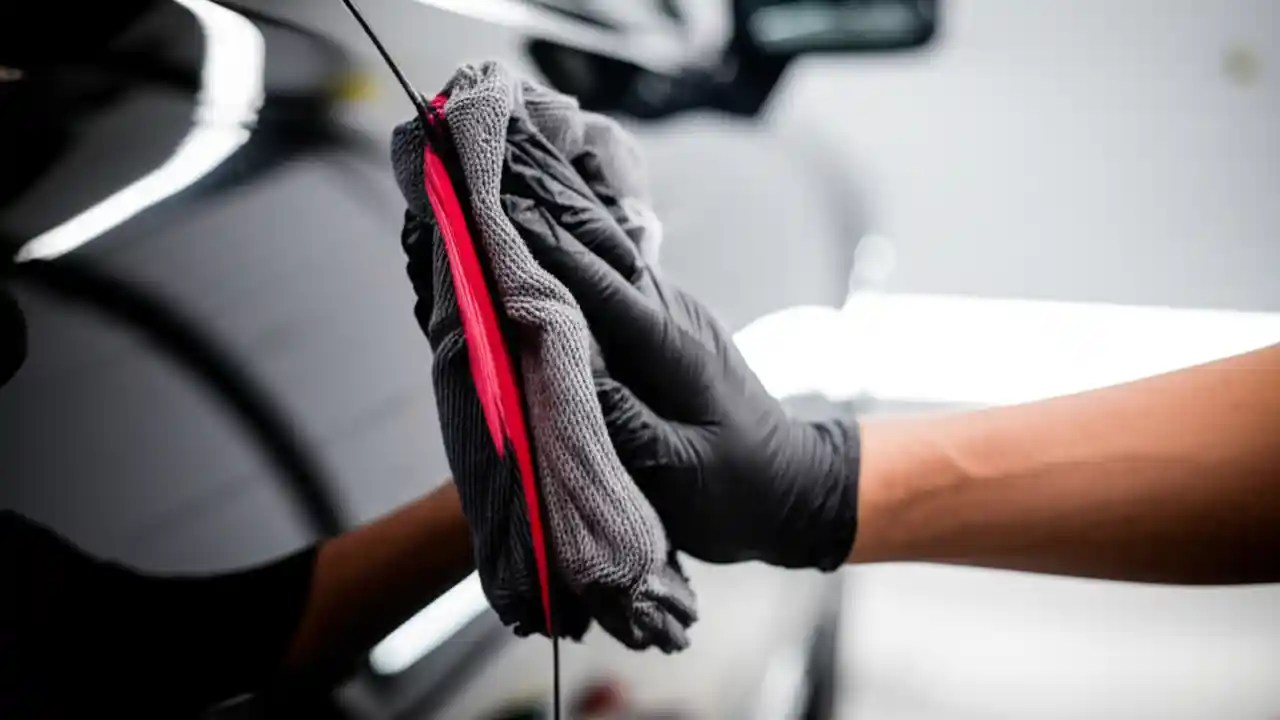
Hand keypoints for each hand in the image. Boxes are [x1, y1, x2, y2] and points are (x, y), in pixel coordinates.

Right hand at [505, 194, 860, 569]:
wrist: (794, 486)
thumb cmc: (735, 491)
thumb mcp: (680, 472)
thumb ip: (624, 420)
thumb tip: (562, 365)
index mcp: (671, 348)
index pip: (597, 284)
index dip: (545, 246)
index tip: (495, 205)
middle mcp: (669, 314)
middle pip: (600, 246)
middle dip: (546, 199)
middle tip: (492, 153)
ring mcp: (669, 313)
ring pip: (605, 249)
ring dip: (560, 207)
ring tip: (514, 160)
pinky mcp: (663, 324)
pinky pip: (612, 271)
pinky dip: (579, 237)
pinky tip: (559, 204)